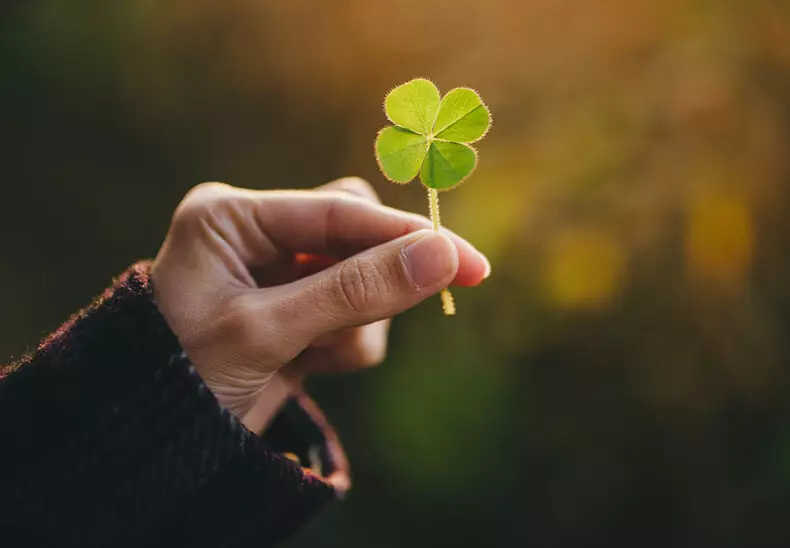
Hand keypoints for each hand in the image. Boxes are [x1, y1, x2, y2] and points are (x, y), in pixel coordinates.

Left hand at [151, 179, 489, 432]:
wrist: (154, 447)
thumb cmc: (182, 379)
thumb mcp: (268, 331)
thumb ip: (355, 291)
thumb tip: (443, 257)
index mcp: (232, 217)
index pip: (338, 212)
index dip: (406, 236)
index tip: (466, 262)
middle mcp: (256, 236)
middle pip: (357, 234)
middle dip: (378, 279)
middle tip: (409, 307)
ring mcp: (279, 274)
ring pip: (363, 277)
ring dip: (360, 323)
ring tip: (321, 356)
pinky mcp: (298, 311)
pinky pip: (354, 313)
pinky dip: (350, 344)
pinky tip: (313, 366)